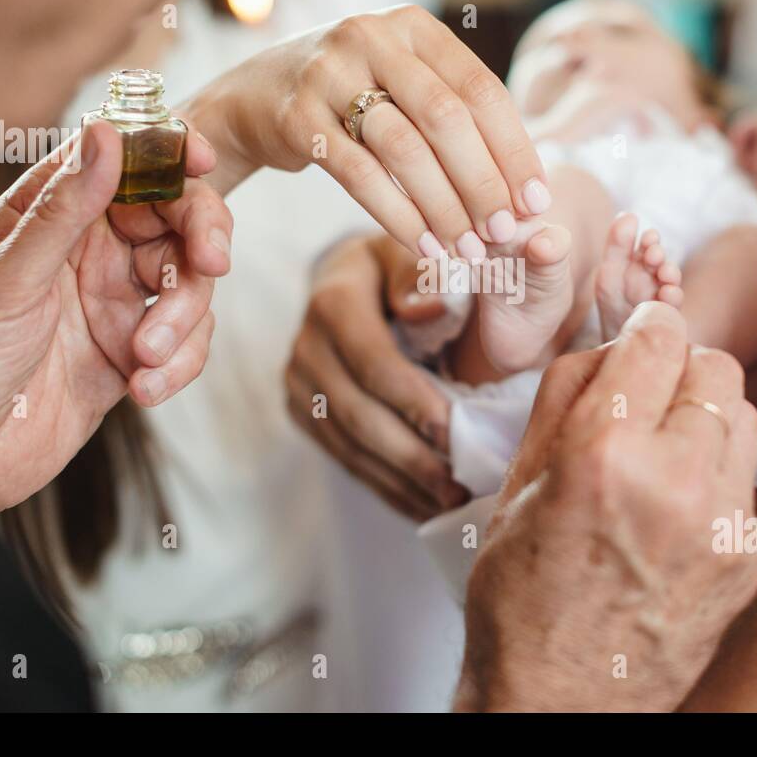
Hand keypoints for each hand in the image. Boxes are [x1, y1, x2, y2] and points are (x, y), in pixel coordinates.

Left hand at [0, 122, 231, 510]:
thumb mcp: (4, 280)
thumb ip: (62, 211)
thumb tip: (106, 134)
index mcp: (50, 217)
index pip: (123, 164)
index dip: (168, 153)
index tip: (201, 160)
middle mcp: (88, 254)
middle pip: (175, 222)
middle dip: (201, 240)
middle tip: (211, 263)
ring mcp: (113, 305)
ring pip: (189, 286)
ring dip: (182, 320)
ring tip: (145, 356)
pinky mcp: (131, 358)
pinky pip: (184, 346)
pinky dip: (179, 366)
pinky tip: (144, 389)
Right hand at [188, 5, 551, 258]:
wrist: (253, 98)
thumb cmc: (351, 99)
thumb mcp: (403, 84)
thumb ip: (456, 116)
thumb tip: (527, 189)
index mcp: (413, 27)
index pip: (481, 89)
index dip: (516, 150)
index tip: (538, 202)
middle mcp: (371, 37)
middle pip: (447, 117)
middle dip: (484, 183)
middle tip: (504, 234)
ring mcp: (328, 73)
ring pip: (404, 149)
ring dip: (444, 208)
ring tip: (468, 251)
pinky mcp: (296, 117)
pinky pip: (359, 175)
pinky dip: (398, 216)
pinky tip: (424, 246)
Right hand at [284, 233, 470, 520]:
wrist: (354, 277)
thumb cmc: (400, 265)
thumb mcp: (413, 250)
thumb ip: (421, 276)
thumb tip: (428, 309)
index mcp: (334, 302)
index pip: (372, 362)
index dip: (412, 401)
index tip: (453, 434)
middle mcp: (306, 347)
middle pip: (357, 414)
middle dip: (409, 456)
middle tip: (457, 488)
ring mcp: (299, 384)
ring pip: (348, 445)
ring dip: (399, 482)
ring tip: (448, 504)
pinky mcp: (303, 412)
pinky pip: (344, 457)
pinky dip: (385, 486)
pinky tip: (423, 506)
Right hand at [455, 303, 756, 711]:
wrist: (559, 703)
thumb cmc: (523, 599)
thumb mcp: (517, 482)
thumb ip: (566, 395)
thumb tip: (612, 344)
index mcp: (603, 455)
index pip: (661, 338)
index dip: (648, 328)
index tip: (642, 335)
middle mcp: (674, 483)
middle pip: (715, 367)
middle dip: (680, 369)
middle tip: (647, 397)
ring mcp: (722, 526)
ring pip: (743, 416)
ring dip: (705, 417)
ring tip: (662, 455)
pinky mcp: (748, 560)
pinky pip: (745, 480)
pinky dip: (715, 475)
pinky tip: (675, 508)